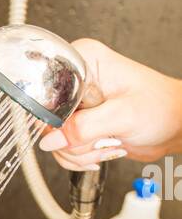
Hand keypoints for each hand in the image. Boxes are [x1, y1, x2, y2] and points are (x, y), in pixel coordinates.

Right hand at [38, 39, 181, 168]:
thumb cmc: (161, 107)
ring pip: (54, 139)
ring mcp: (77, 105)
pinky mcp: (79, 123)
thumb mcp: (123, 116)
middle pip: (48, 119)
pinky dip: (81, 157)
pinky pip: (63, 148)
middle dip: (75, 139)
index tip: (79, 125)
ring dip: (80, 151)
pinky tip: (103, 148)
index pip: (48, 89)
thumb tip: (50, 140)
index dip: (57, 114)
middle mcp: (77, 81)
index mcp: (84, 61)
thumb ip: (83, 128)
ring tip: (108, 141)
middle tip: (102, 135)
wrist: (174, 125)